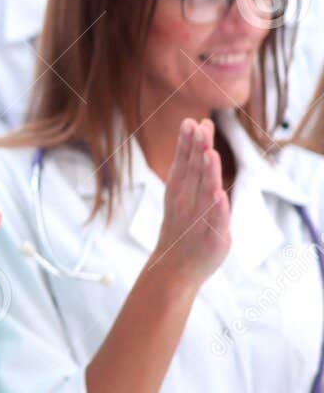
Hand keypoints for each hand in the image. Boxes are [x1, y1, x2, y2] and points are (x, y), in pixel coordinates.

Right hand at [148, 118, 230, 286]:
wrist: (174, 270)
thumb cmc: (181, 230)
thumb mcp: (182, 196)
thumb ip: (192, 168)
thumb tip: (202, 135)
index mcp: (178, 192)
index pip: (184, 163)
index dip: (187, 142)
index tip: (193, 122)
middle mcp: (185, 203)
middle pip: (192, 172)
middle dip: (196, 149)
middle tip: (198, 127)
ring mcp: (197, 221)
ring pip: (204, 193)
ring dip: (207, 173)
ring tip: (209, 154)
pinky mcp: (213, 238)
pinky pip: (215, 222)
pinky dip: (216, 210)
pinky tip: (219, 196)